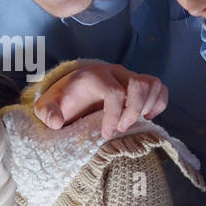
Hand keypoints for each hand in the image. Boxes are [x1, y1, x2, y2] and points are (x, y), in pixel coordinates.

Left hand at [34, 63, 168, 138]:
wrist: (70, 92)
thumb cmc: (62, 102)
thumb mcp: (47, 108)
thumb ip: (47, 113)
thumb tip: (56, 122)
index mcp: (93, 76)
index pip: (114, 92)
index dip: (114, 115)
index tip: (107, 134)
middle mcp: (114, 72)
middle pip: (138, 85)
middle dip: (133, 111)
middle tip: (121, 129)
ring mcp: (128, 76)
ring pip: (152, 84)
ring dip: (148, 106)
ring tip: (134, 123)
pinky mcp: (138, 83)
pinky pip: (159, 87)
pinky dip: (159, 102)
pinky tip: (146, 116)